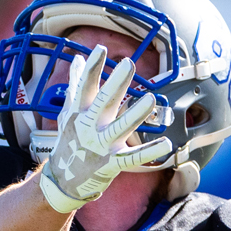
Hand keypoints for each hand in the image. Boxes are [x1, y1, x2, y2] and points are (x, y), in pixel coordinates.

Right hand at [38, 44, 173, 213]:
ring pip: (120, 128)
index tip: (101, 49)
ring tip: (150, 98)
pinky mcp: (112, 163)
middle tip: (128, 63)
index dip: (92, 68)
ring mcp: (101, 146)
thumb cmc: (69, 141)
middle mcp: (89, 127)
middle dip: (116, 83)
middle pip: (104, 102)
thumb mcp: (67, 113)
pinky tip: (166, 144)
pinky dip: (149, 152)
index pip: (85, 87)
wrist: (63, 180)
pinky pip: (133, 157)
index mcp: (79, 113)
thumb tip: (76, 59)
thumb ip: (75, 85)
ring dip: (136, 114)